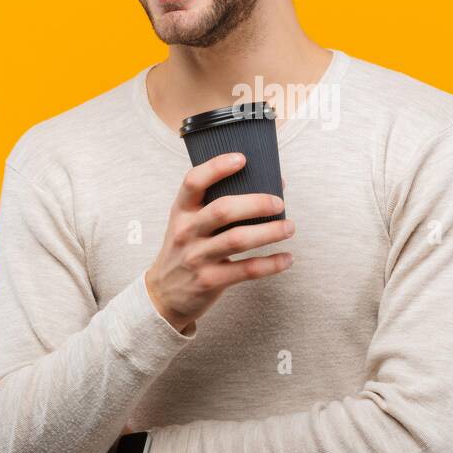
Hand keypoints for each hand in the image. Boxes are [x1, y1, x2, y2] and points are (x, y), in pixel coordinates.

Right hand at [144, 153, 294, 333]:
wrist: (163, 294)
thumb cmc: (186, 249)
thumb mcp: (189, 224)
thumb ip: (218, 206)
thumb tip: (273, 185)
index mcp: (181, 211)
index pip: (193, 181)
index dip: (217, 167)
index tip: (242, 158)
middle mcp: (186, 231)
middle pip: (223, 210)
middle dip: (256, 203)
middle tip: (279, 203)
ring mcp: (197, 257)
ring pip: (238, 239)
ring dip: (269, 231)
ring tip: (289, 227)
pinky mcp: (209, 280)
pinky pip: (246, 270)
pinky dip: (270, 263)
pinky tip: (286, 258)